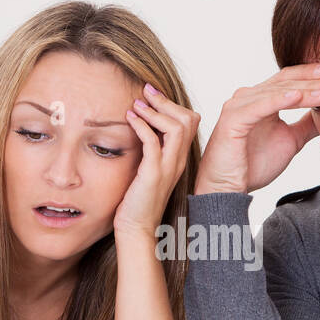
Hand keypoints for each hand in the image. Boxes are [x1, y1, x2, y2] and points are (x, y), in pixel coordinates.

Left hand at [113, 82, 200, 240]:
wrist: (136, 229)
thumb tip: (138, 128)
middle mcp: (178, 161)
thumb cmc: (136, 201)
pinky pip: (153, 142)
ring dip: (155, 110)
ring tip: (137, 103)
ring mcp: (168, 167)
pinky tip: (129, 118)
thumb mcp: (146, 170)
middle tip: (146, 90)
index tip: (152, 95)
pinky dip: (142, 125)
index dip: (173, 105)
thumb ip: (149, 150)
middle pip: (188, 119)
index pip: (190, 122)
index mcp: (178, 158)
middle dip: (166, 101)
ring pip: (176, 127)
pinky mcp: (153, 174)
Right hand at [194, 63, 319, 194]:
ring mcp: (239, 106)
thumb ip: (306, 125)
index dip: (312, 76)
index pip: (290, 80)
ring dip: (303, 90)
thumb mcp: (290, 141)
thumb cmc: (253, 166)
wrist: (229, 189)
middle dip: (313, 81)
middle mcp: (248, 97)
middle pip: (285, 82)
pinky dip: (279, 100)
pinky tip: (298, 96)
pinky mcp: (232, 119)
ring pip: (276, 92)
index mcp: (261, 100)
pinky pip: (259, 106)